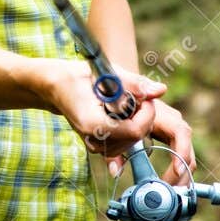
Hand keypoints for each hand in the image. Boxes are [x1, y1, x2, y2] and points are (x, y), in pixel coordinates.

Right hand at [38, 59, 175, 174]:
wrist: (58, 87)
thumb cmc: (80, 76)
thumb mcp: (108, 73)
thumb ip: (135, 83)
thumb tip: (161, 90)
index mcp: (93, 123)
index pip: (134, 130)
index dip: (147, 114)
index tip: (146, 98)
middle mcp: (93, 140)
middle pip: (135, 138)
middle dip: (143, 117)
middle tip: (136, 97)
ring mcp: (95, 146)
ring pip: (132, 142)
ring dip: (137, 122)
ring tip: (126, 104)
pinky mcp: (99, 147)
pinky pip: (125, 143)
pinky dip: (129, 128)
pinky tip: (121, 113)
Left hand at [105, 62, 195, 187]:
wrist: (128, 87)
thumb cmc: (123, 97)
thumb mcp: (119, 114)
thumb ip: (115, 136)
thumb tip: (115, 168)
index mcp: (163, 114)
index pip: (180, 132)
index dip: (182, 151)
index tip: (177, 170)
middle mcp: (173, 123)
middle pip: (187, 149)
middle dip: (182, 173)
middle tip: (170, 191)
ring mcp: (174, 131)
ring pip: (187, 157)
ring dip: (181, 177)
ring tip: (170, 194)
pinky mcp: (171, 139)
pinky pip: (180, 158)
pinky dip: (177, 174)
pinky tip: (169, 188)